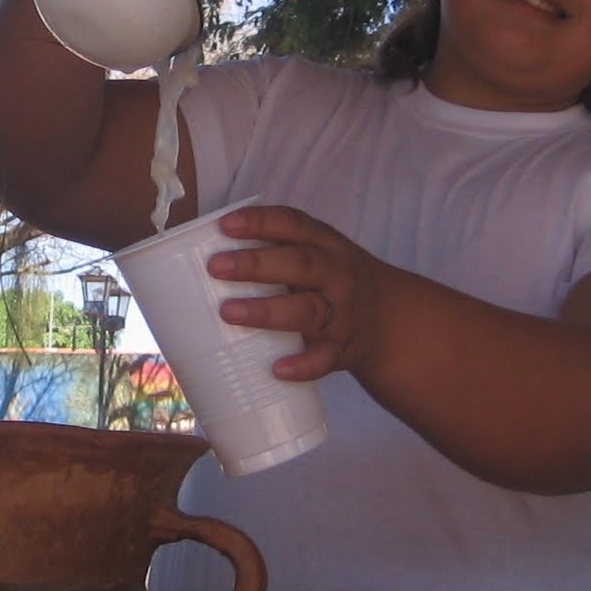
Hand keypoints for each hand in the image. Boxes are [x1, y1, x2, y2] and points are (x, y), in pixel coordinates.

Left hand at [206, 202, 385, 381]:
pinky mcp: (343, 350)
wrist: (392, 321)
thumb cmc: (334, 281)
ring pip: (307, 310)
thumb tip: (198, 256)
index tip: (225, 225)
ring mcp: (341, 313)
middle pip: (299, 265)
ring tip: (228, 311)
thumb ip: (276, 252)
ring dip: (267, 311)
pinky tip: (278, 369)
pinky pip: (324, 359)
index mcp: (326, 245)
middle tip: (216, 267)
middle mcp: (336, 275)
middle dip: (256, 264)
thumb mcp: (319, 255)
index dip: (261, 222)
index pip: (295, 225)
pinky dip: (303, 364)